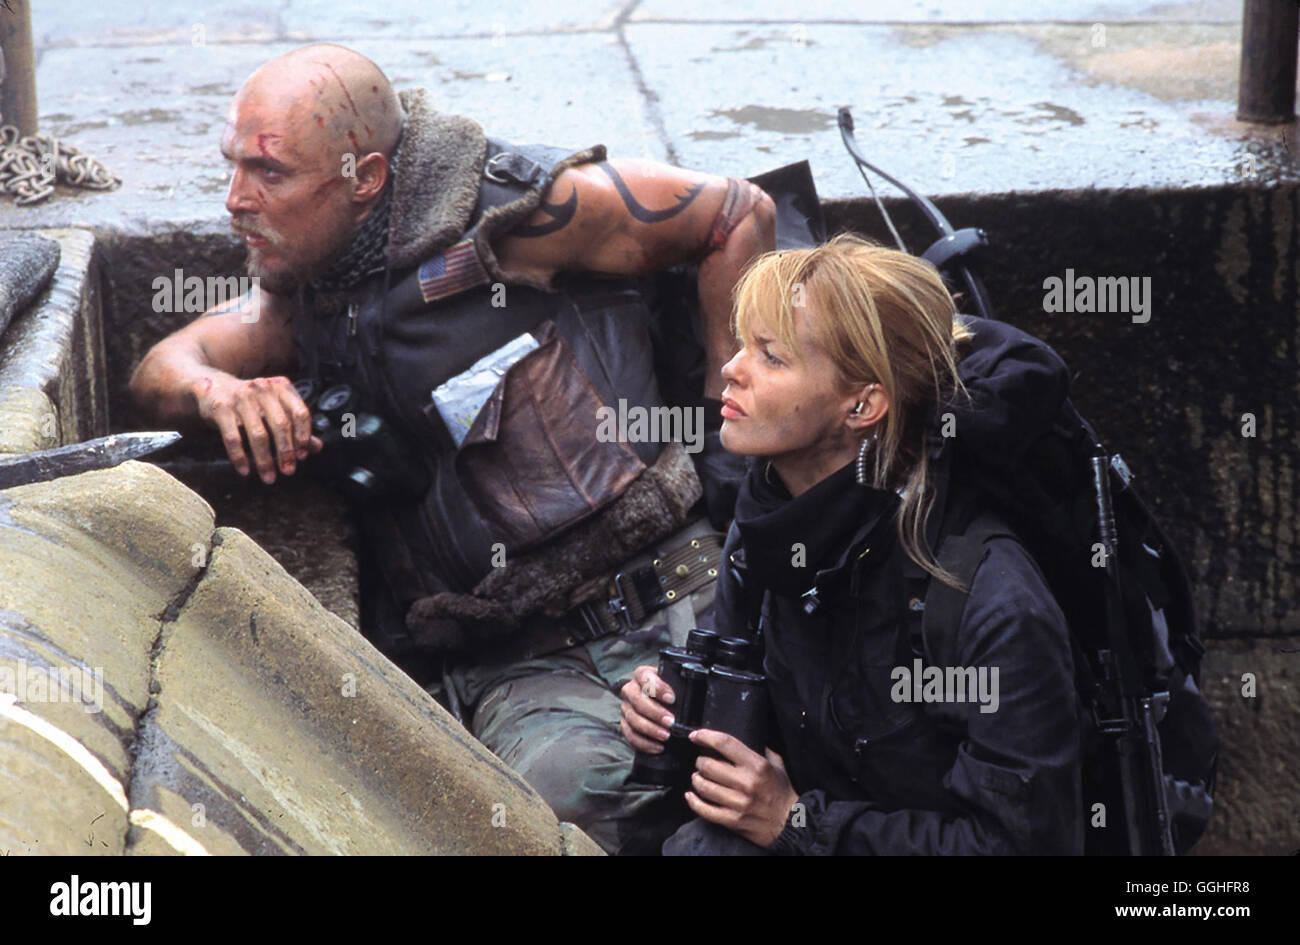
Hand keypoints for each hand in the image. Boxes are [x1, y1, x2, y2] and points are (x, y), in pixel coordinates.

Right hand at [192, 373, 321, 482]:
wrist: (213, 386)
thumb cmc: (252, 402)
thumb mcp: (275, 408)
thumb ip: (296, 425)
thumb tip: (318, 447)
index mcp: (281, 387)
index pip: (300, 413)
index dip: (304, 436)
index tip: (302, 457)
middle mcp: (263, 388)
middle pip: (281, 425)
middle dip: (286, 452)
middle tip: (288, 471)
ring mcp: (241, 397)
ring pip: (258, 434)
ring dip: (264, 460)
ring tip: (269, 477)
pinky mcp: (221, 408)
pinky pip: (233, 437)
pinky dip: (240, 457)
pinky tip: (244, 471)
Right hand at [618, 664, 675, 752]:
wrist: (658, 701)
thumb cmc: (668, 691)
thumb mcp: (673, 684)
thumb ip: (679, 687)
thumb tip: (692, 698)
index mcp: (642, 675)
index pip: (645, 677)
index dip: (658, 688)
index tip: (672, 699)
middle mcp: (630, 690)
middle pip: (637, 700)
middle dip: (655, 712)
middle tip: (671, 722)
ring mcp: (626, 707)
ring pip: (632, 718)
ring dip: (650, 729)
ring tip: (666, 736)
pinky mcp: (625, 723)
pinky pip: (630, 735)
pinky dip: (644, 743)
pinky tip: (658, 746)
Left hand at [685, 729, 798, 847]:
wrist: (792, 823)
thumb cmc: (782, 792)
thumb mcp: (777, 765)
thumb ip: (763, 748)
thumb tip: (748, 732)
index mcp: (757, 765)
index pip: (725, 744)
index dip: (706, 737)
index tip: (695, 736)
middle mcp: (746, 783)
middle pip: (708, 766)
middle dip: (699, 762)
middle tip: (701, 762)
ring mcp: (738, 803)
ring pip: (704, 787)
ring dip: (696, 780)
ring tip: (698, 777)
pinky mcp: (733, 820)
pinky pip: (705, 810)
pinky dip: (694, 802)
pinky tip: (691, 796)